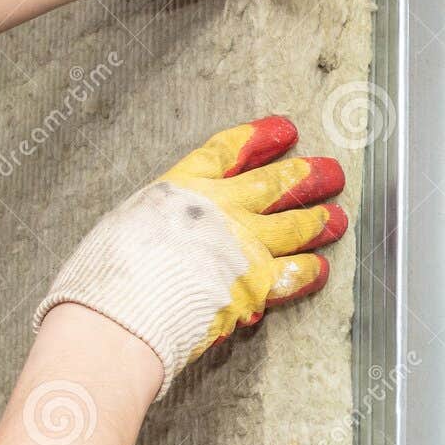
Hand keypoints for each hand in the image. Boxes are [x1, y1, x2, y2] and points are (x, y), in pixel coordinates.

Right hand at [34, 117, 346, 395]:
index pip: (229, 150)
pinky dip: (308, 272)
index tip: (284, 129)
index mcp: (182, 187)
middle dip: (306, 176)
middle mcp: (219, 209)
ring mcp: (242, 245)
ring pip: (293, 225)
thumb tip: (162, 229)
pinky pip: (293, 274)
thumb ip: (156, 221)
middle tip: (330, 172)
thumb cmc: (107, 276)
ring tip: (336, 217)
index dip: (260, 138)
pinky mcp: (256, 285)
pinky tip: (320, 270)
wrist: (122, 315)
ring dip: (317, 220)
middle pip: (274, 183)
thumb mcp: (124, 226)